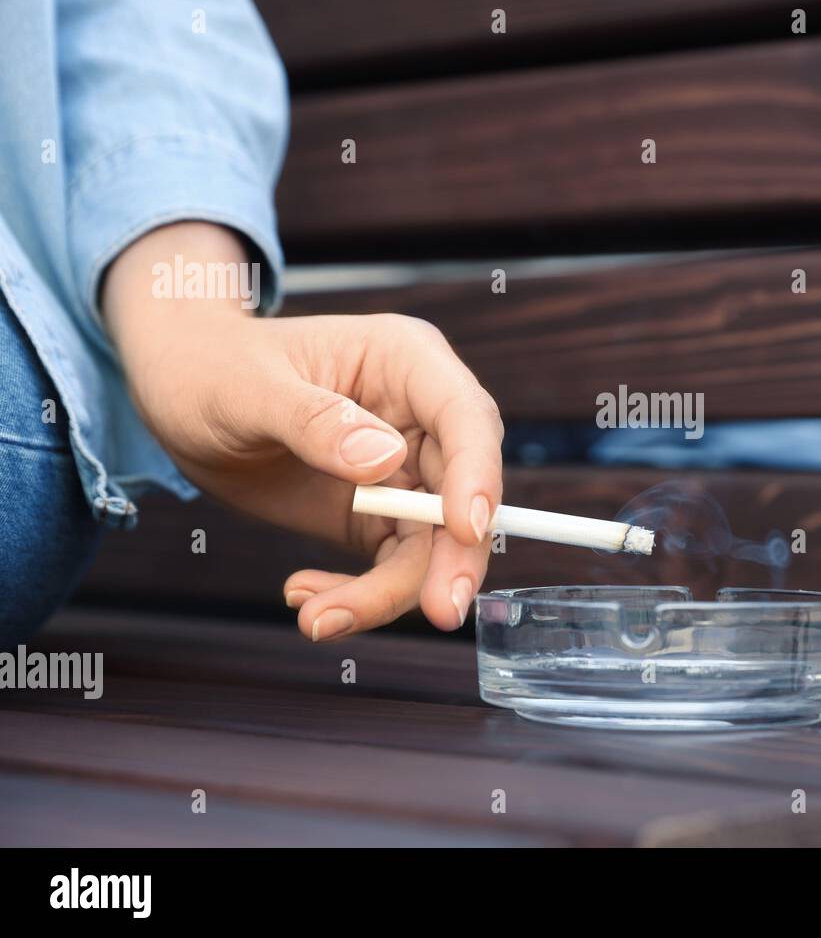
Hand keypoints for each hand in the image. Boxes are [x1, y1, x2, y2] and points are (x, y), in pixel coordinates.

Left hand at [101, 222, 502, 639]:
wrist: (181, 395)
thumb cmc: (214, 367)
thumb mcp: (248, 389)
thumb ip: (314, 421)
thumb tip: (383, 459)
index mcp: (407, 361)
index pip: (466, 417)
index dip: (478, 474)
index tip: (466, 530)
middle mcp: (421, 417)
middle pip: (465, 493)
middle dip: (453, 557)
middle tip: (440, 612)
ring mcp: (405, 471)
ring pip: (432, 545)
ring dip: (388, 594)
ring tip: (317, 619)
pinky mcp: (379, 516)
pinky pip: (393, 567)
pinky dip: (358, 596)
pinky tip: (306, 597)